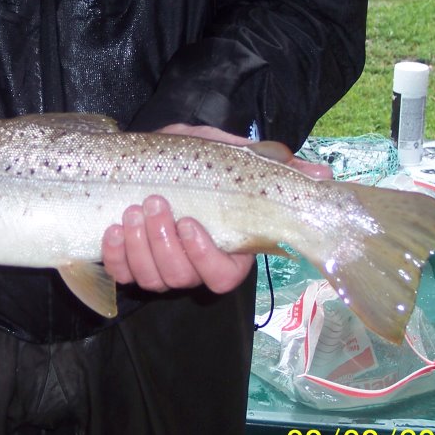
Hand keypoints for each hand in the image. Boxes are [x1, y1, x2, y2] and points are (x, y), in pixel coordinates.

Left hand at [100, 124, 331, 293]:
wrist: (150, 155)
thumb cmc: (194, 159)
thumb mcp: (228, 154)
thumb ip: (266, 165)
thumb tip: (320, 175)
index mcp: (224, 248)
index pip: (223, 277)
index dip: (205, 258)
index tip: (191, 224)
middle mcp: (192, 265)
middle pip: (181, 278)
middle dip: (163, 244)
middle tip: (154, 204)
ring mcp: (159, 267)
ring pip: (151, 279)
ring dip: (138, 246)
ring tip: (133, 211)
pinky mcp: (128, 262)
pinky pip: (120, 273)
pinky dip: (115, 254)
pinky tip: (113, 228)